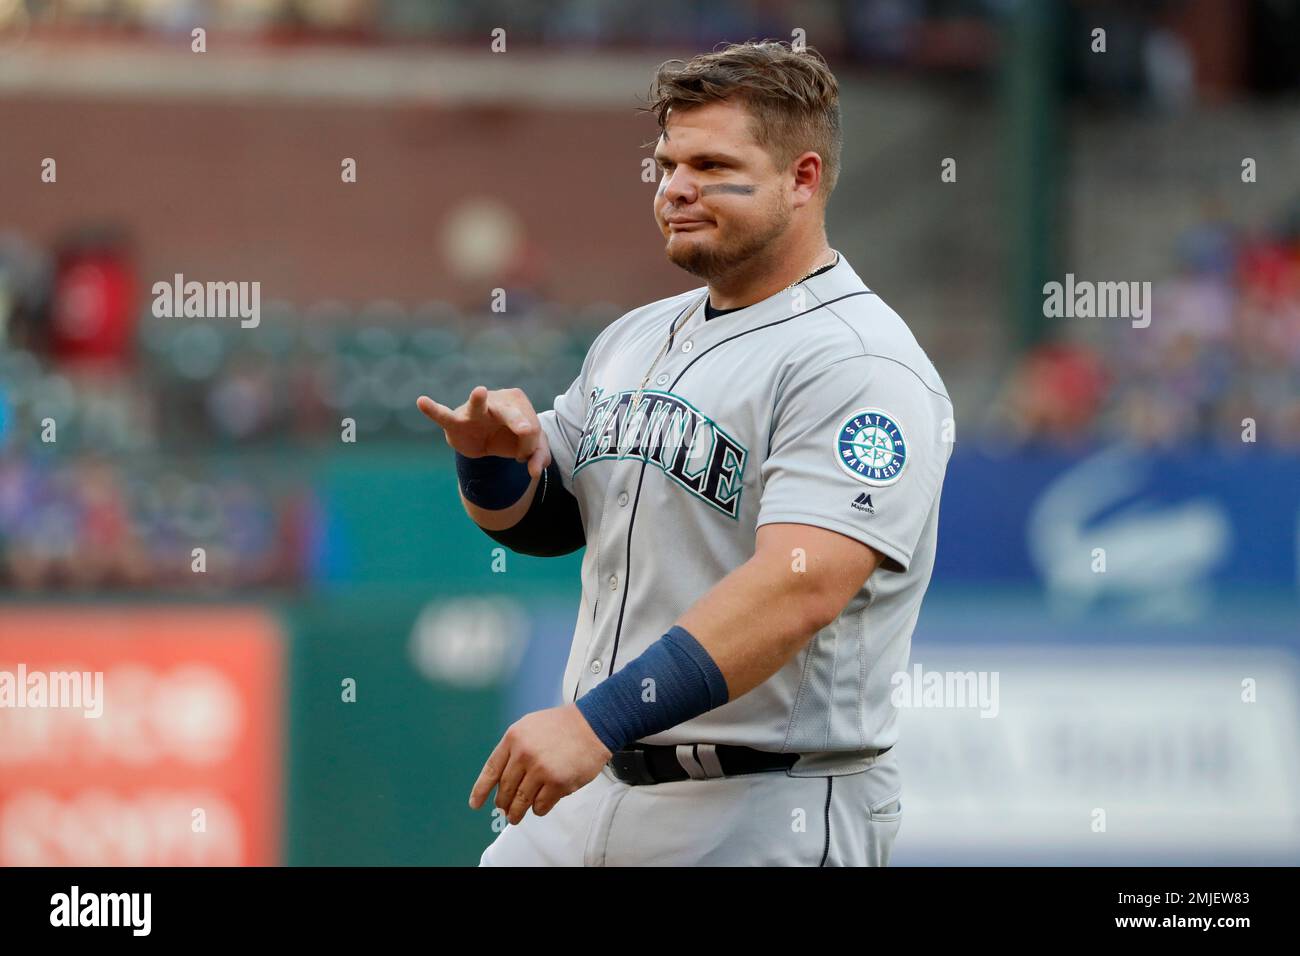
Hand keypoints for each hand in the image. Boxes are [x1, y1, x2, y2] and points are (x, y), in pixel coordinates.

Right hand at [417, 385, 551, 479]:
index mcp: (518, 404)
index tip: (524, 456)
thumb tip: (534, 472)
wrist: (485, 440)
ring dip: (478, 400)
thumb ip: (537, 457)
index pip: (531, 428)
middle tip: (525, 431)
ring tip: (480, 391)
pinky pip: (442, 415)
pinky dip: (432, 410)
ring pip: (478, 406)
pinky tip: (422, 401)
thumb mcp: (528, 448)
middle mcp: (497, 401)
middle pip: (511, 414)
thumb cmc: (509, 436)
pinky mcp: (455, 422)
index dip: (529, 447)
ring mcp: (474, 410)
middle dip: (519, 423)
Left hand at [469, 704, 612, 824]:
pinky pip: (541, 805)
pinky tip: (540, 805)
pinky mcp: (558, 783)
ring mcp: (541, 770)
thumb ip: (513, 748)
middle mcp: (524, 754)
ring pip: (521, 801)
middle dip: (503, 804)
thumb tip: (501, 776)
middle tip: (504, 810)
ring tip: (516, 817)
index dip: (481, 790)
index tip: (475, 804)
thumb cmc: (562, 726)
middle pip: (505, 789)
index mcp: (513, 738)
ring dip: (517, 812)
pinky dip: (538, 809)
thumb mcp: (529, 726)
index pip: (491, 769)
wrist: (593, 725)